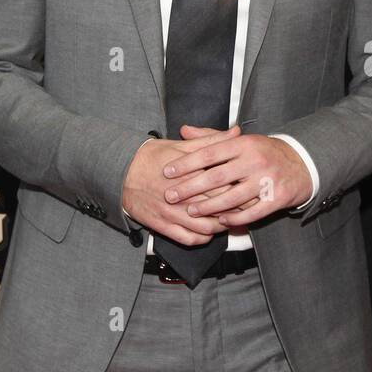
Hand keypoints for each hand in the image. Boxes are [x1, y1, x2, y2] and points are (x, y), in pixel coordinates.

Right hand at [121, 125, 240, 245]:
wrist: (119, 172)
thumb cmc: (152, 157)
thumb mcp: (181, 145)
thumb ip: (211, 140)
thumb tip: (236, 132)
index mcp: (189, 174)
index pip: (223, 186)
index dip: (241, 191)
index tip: (252, 190)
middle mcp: (182, 196)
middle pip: (217, 207)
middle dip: (236, 210)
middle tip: (249, 209)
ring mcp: (172, 213)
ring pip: (205, 227)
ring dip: (221, 227)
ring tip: (231, 221)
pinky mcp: (162, 225)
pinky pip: (188, 239)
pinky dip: (202, 239)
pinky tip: (210, 233)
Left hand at [160, 128, 312, 225]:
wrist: (302, 164)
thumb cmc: (264, 152)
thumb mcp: (241, 140)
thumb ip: (211, 137)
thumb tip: (184, 130)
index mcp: (244, 144)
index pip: (210, 153)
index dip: (186, 163)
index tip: (167, 171)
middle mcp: (256, 160)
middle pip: (217, 177)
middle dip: (190, 188)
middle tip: (171, 195)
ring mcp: (268, 180)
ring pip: (232, 198)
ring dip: (209, 207)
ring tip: (190, 211)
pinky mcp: (278, 198)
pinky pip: (252, 213)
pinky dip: (235, 218)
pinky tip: (220, 220)